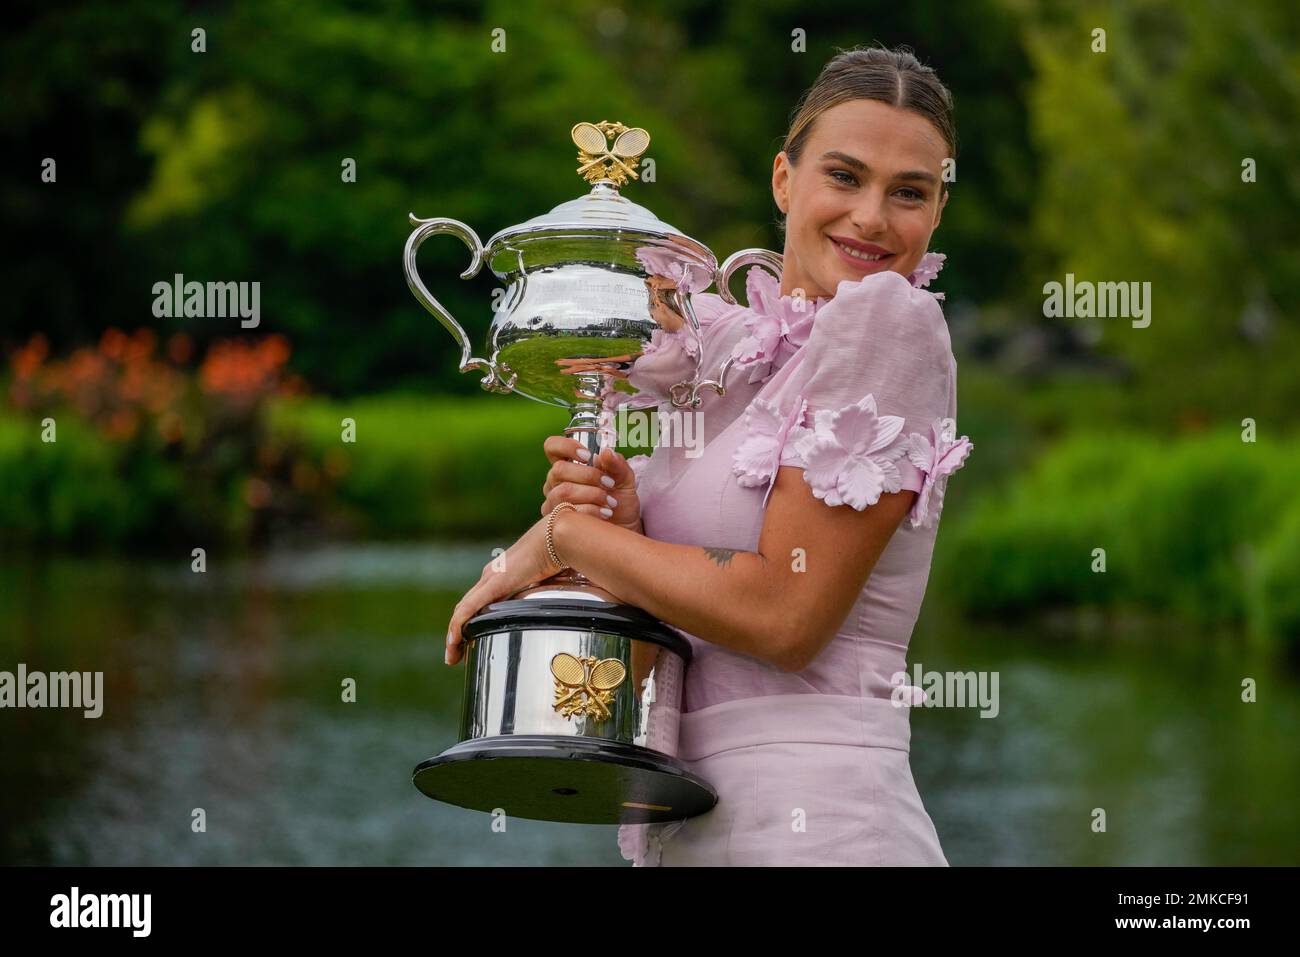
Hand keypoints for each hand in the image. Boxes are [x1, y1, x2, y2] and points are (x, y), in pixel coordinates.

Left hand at [444, 513, 567, 665]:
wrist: (560, 535)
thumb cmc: (562, 551)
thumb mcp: (553, 578)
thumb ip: (552, 591)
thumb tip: (573, 606)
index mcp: (504, 573)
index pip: (479, 600)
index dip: (471, 621)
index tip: (471, 640)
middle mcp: (492, 575)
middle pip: (467, 608)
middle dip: (459, 632)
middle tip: (457, 655)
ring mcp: (491, 579)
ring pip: (463, 611)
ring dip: (455, 636)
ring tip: (452, 657)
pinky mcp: (494, 584)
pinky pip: (469, 609)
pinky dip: (458, 626)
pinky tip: (453, 642)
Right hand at [541, 436, 642, 533]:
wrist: (623, 532)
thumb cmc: (620, 503)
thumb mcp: (624, 480)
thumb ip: (617, 464)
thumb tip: (606, 452)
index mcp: (568, 467)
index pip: (552, 447)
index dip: (565, 446)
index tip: (588, 455)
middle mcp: (555, 483)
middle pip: (558, 470)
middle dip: (588, 475)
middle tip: (610, 484)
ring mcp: (553, 504)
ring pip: (563, 491)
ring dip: (591, 494)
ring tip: (610, 502)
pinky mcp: (556, 524)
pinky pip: (567, 511)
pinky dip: (591, 510)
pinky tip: (605, 514)